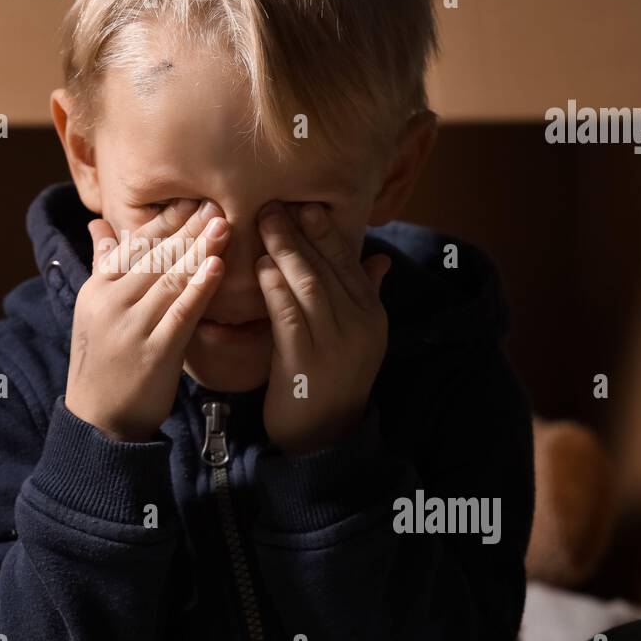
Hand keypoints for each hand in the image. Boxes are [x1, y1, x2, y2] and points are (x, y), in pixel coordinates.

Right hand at [65, 199, 230, 442]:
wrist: (98, 419)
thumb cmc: (101, 362)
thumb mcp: (93, 309)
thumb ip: (102, 264)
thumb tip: (98, 225)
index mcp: (98, 288)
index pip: (134, 244)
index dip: (165, 220)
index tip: (192, 198)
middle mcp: (112, 302)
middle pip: (155, 256)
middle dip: (188, 226)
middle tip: (216, 200)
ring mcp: (133, 327)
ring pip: (170, 278)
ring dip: (199, 249)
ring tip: (224, 223)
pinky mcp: (155, 352)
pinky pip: (181, 314)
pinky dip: (199, 288)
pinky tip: (217, 267)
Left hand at [255, 202, 390, 455]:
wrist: (323, 435)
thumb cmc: (331, 378)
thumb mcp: (356, 336)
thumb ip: (365, 295)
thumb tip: (381, 259)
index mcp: (372, 315)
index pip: (350, 262)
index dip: (327, 232)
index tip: (305, 205)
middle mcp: (360, 325)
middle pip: (328, 268)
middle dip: (299, 233)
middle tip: (272, 206)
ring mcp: (335, 343)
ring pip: (309, 285)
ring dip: (284, 251)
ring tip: (263, 225)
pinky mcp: (306, 362)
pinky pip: (289, 315)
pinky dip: (274, 286)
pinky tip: (260, 267)